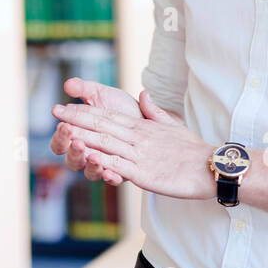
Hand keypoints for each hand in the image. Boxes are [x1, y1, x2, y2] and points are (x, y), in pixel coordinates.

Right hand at [50, 78, 142, 178]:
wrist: (148, 117)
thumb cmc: (120, 106)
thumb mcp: (101, 94)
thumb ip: (84, 89)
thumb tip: (68, 84)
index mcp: (78, 137)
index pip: (60, 143)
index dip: (59, 136)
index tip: (63, 124)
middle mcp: (88, 154)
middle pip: (71, 160)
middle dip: (72, 151)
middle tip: (76, 140)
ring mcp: (104, 164)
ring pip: (89, 172)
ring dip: (90, 165)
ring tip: (93, 156)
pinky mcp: (122, 171)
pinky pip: (113, 179)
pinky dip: (110, 176)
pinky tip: (110, 171)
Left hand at [51, 90, 215, 199]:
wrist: (211, 166)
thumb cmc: (193, 149)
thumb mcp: (172, 125)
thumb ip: (154, 111)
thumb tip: (143, 93)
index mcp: (141, 126)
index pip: (107, 115)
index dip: (84, 110)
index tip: (65, 106)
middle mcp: (137, 137)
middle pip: (102, 125)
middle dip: (76, 119)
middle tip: (55, 112)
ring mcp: (139, 154)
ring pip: (106, 143)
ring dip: (84, 136)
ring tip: (64, 131)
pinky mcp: (144, 173)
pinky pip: (120, 165)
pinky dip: (103, 160)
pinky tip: (89, 156)